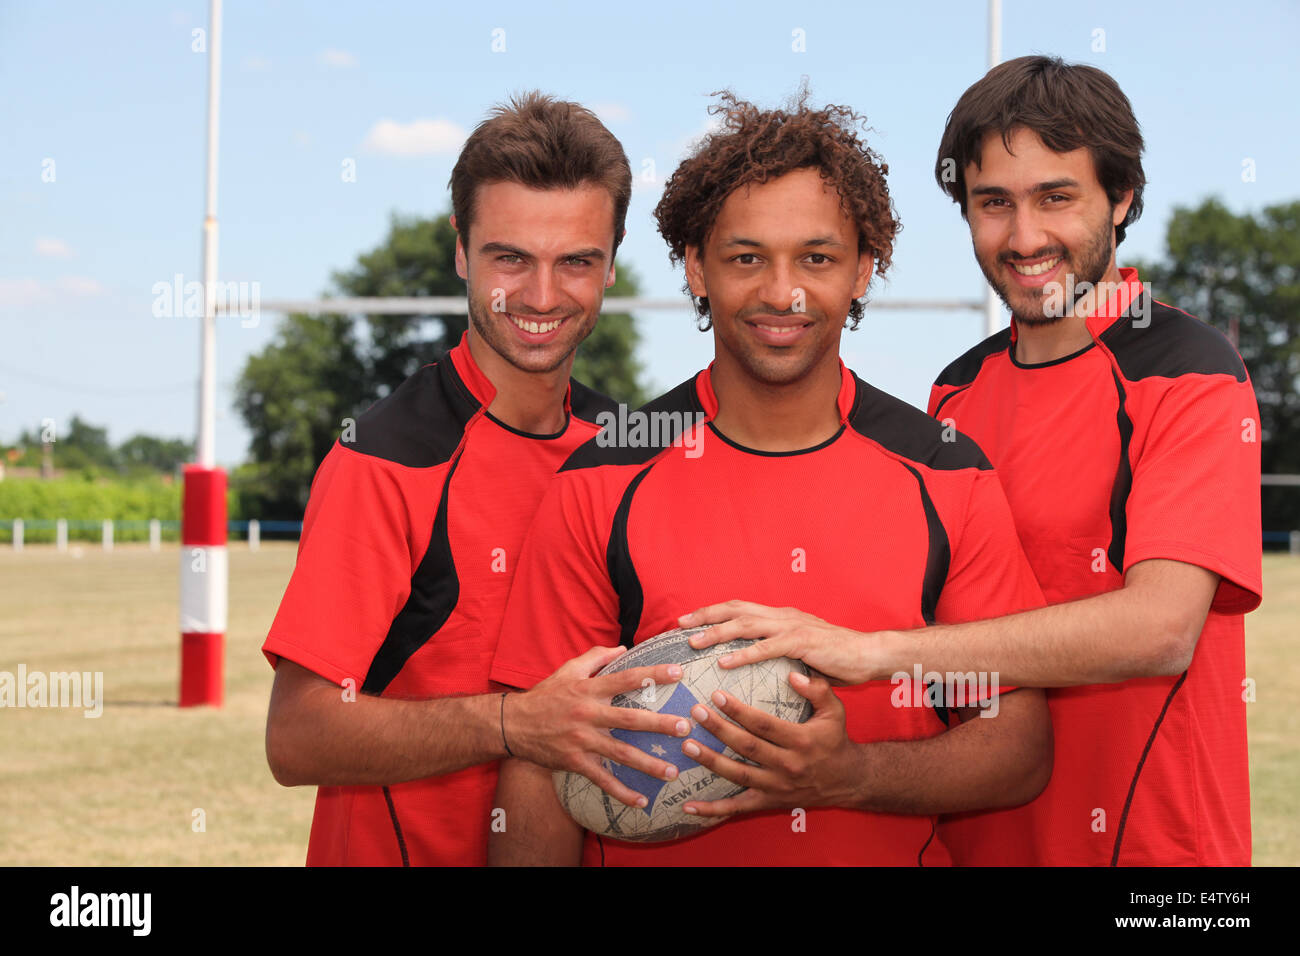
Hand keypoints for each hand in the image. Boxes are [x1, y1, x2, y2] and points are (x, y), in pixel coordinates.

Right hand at [505, 645, 692, 808]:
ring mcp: (582, 740)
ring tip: (672, 771)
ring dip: (648, 764)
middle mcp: (588, 714)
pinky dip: (622, 792)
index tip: (678, 672)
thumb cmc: (543, 695)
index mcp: (588, 689)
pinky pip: (603, 779)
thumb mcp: (567, 670)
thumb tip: (623, 648)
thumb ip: (596, 658)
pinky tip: (641, 801)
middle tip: (685, 727)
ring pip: (621, 753)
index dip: (653, 674)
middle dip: (659, 724)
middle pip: (630, 718)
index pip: (626, 678)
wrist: (511, 725)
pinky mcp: (575, 762)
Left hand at [679, 601, 881, 684]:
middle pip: (736, 609)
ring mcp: (792, 627)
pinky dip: (744, 653)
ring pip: (746, 624)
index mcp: (781, 617)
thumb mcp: (800, 653)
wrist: (870, 655)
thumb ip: (778, 654)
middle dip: (705, 615)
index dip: (712, 612)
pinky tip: (725, 663)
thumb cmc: (836, 659)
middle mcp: (783, 616)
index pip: (740, 608)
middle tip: (679, 625)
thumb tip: (754, 667)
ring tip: (694, 642)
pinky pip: (767, 647)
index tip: (687, 621)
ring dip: (717, 632)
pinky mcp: (802, 643)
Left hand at [679, 671, 864, 818]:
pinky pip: (738, 808)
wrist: (848, 780)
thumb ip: (818, 689)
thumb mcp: (835, 711)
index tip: (716, 695)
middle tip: (695, 712)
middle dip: (718, 729)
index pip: (763, 724)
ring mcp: (777, 786)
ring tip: (688, 744)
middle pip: (747, 747)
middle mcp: (788, 765)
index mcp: (801, 741)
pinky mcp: (770, 801)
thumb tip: (793, 673)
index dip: (738, 710)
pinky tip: (689, 806)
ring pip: (738, 774)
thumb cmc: (835, 740)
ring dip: (710, 761)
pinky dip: (713, 809)